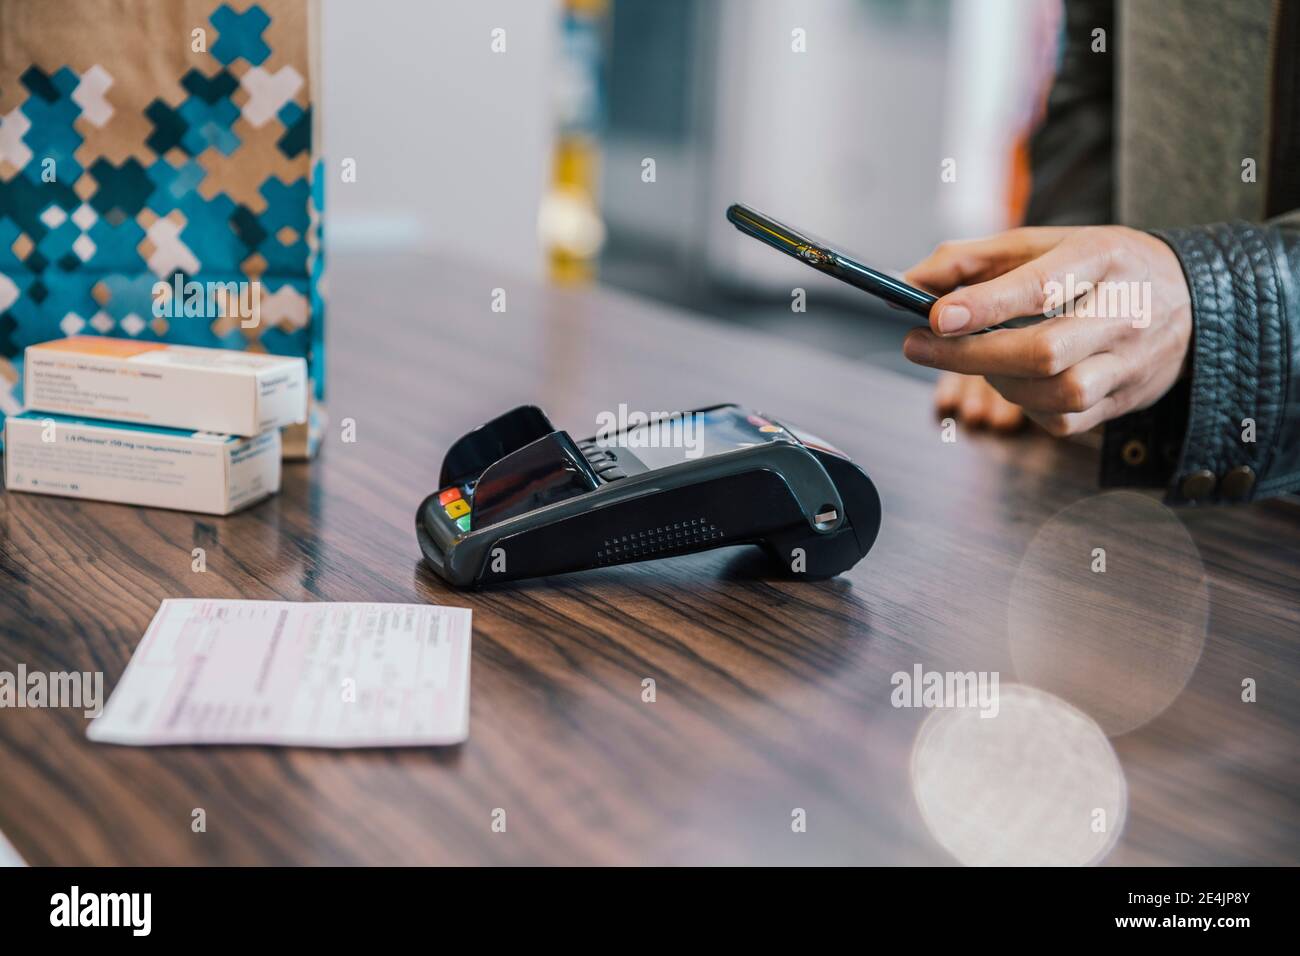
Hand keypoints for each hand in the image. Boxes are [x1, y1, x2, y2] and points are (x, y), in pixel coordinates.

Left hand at [901, 226, 1192, 436]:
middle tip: (917, 346)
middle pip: (1044, 351)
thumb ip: (972, 259)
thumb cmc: (1098, 268)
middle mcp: (1125, 312)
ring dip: (999, 383)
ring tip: (974, 360)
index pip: (1043, 286)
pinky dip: (1027, 408)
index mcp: (1104, 259)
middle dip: (971, 355)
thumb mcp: (1044, 244)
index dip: (985, 305)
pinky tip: (1013, 383)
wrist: (1191, 299)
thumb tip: (907, 282)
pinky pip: (1066, 421)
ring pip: (1058, 393)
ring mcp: (1131, 361)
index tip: (935, 316)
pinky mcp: (1128, 399)